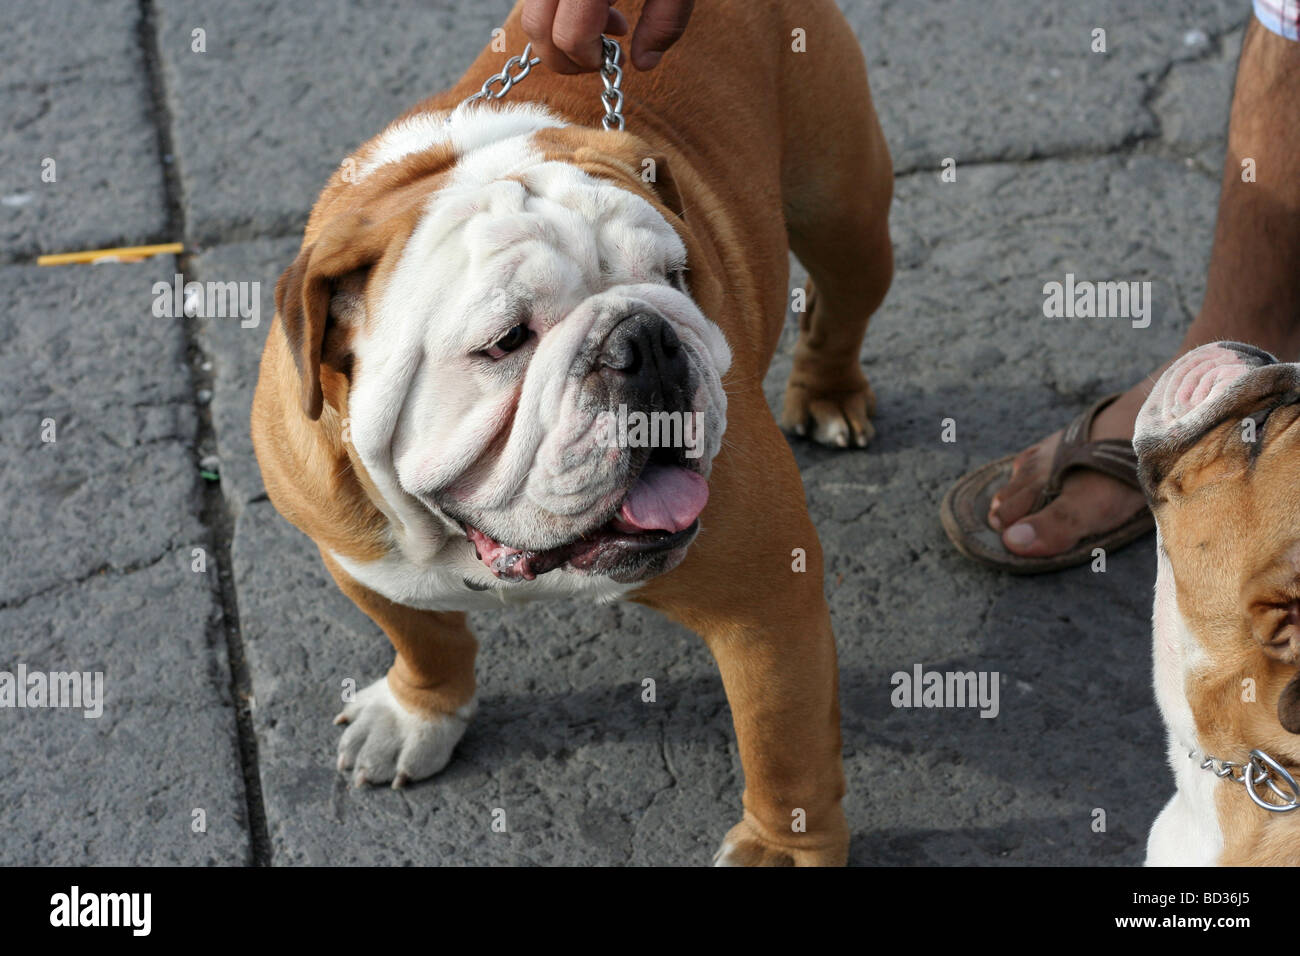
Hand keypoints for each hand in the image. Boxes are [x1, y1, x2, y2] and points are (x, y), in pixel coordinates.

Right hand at [522, 0, 693, 73]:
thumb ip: (667, 21)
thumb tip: (644, 64)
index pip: (570, 35)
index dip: (589, 57)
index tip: (612, 58)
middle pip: (537, 28)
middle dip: (565, 55)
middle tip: (600, 55)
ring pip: (530, 13)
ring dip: (557, 33)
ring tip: (603, 25)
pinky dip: (555, 12)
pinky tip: (594, 6)